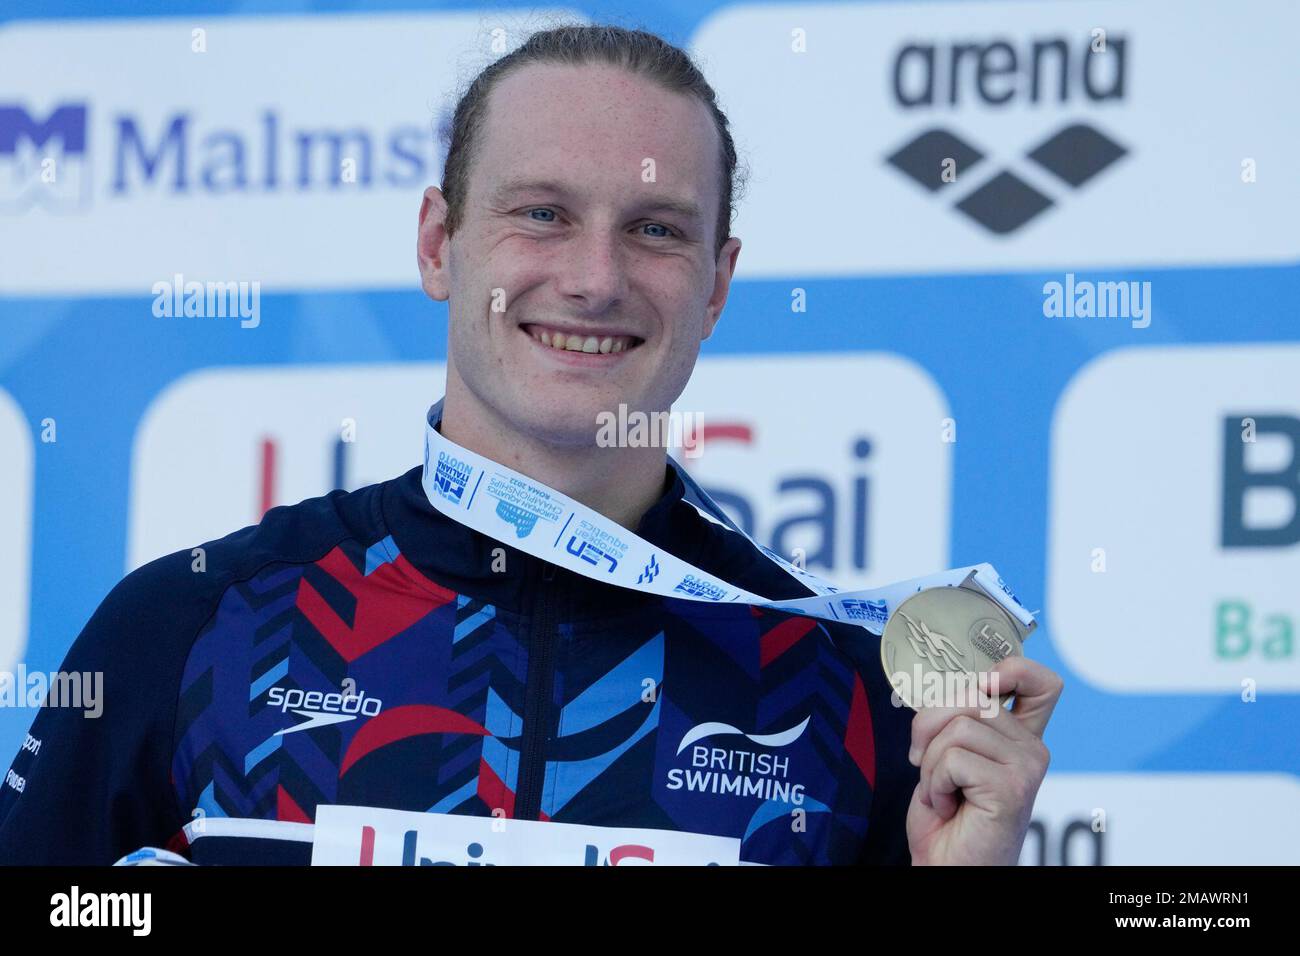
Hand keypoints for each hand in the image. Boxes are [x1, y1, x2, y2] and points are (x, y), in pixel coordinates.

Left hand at [905, 656, 1062, 864]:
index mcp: (1020, 737)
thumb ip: (958, 717)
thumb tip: (947, 684)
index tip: (982, 685)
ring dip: (931, 763)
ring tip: (943, 791)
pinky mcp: (1012, 787)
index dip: (1011, 669)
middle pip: (971, 696)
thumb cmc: (946, 812)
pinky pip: (952, 758)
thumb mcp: (948, 751)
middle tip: (927, 763)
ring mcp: (1027, 768)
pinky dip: (934, 784)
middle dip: (929, 726)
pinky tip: (948, 806)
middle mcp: (1033, 749)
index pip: (1041, 682)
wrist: (946, 863)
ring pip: (957, 727)